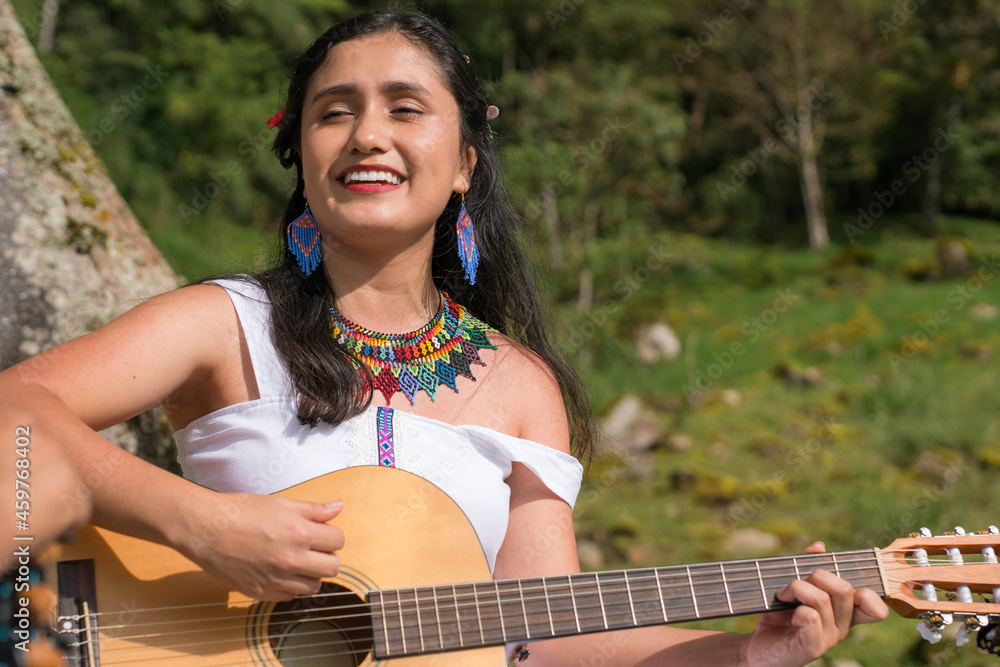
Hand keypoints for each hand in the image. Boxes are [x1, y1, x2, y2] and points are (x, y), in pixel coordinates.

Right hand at [178, 493, 344, 600]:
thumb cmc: (241, 511)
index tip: (322, 533)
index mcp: (299, 533)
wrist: (206, 528)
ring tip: (297, 560)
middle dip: (328, 556)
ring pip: (313, 586)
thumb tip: (338, 508)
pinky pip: (290, 596)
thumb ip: (313, 510)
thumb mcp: (281, 504)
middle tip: (314, 548)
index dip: (332, 535)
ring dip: (311, 574)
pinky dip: (291, 586)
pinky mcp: (260, 592)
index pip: (338, 541)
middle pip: (332, 568)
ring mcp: (276, 579)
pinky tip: (280, 571)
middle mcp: (291, 559)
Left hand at [745, 541, 888, 666]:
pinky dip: (795, 608)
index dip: (870, 593)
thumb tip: (820, 546)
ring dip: (797, 588)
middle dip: (816, 575)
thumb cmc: (779, 614)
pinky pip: (810, 617)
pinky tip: (786, 615)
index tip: (842, 579)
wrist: (759, 646)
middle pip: (845, 589)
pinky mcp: (813, 647)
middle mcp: (842, 626)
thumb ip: (806, 564)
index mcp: (844, 612)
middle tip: (795, 583)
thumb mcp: (793, 585)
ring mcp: (829, 638)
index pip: (876, 607)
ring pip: (822, 600)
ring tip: (783, 595)